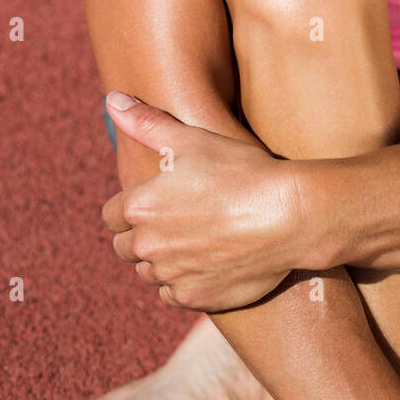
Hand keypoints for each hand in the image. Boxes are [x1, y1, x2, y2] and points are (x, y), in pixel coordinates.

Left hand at [102, 93, 301, 311]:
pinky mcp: (195, 298)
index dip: (130, 206)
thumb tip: (113, 101)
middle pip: (124, 247)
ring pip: (149, 272)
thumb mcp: (191, 138)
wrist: (288, 215)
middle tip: (176, 219)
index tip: (154, 200)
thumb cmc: (239, 170)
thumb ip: (145, 123)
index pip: (111, 215)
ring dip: (161, 260)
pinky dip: (183, 282)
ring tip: (193, 238)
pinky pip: (173, 295)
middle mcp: (148, 246)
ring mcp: (171, 276)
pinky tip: (207, 261)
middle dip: (142, 234)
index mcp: (140, 206)